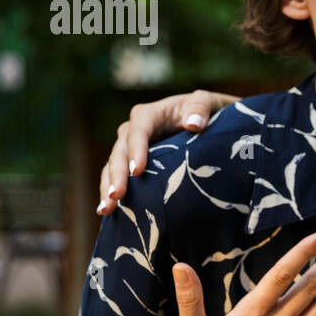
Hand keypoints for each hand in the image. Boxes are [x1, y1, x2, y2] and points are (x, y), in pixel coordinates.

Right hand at [97, 89, 239, 214]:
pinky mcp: (133, 164)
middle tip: (115, 196)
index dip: (136, 150)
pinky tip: (109, 213)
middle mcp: (135, 130)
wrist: (209, 123)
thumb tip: (193, 124)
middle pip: (120, 151)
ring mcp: (131, 149)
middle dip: (117, 174)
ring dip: (108, 187)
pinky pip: (118, 178)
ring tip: (106, 209)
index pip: (139, 130)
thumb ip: (201, 108)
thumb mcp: (209, 103)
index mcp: (151, 114)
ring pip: (113, 166)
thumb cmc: (208, 111)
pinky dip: (111, 193)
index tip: (138, 171)